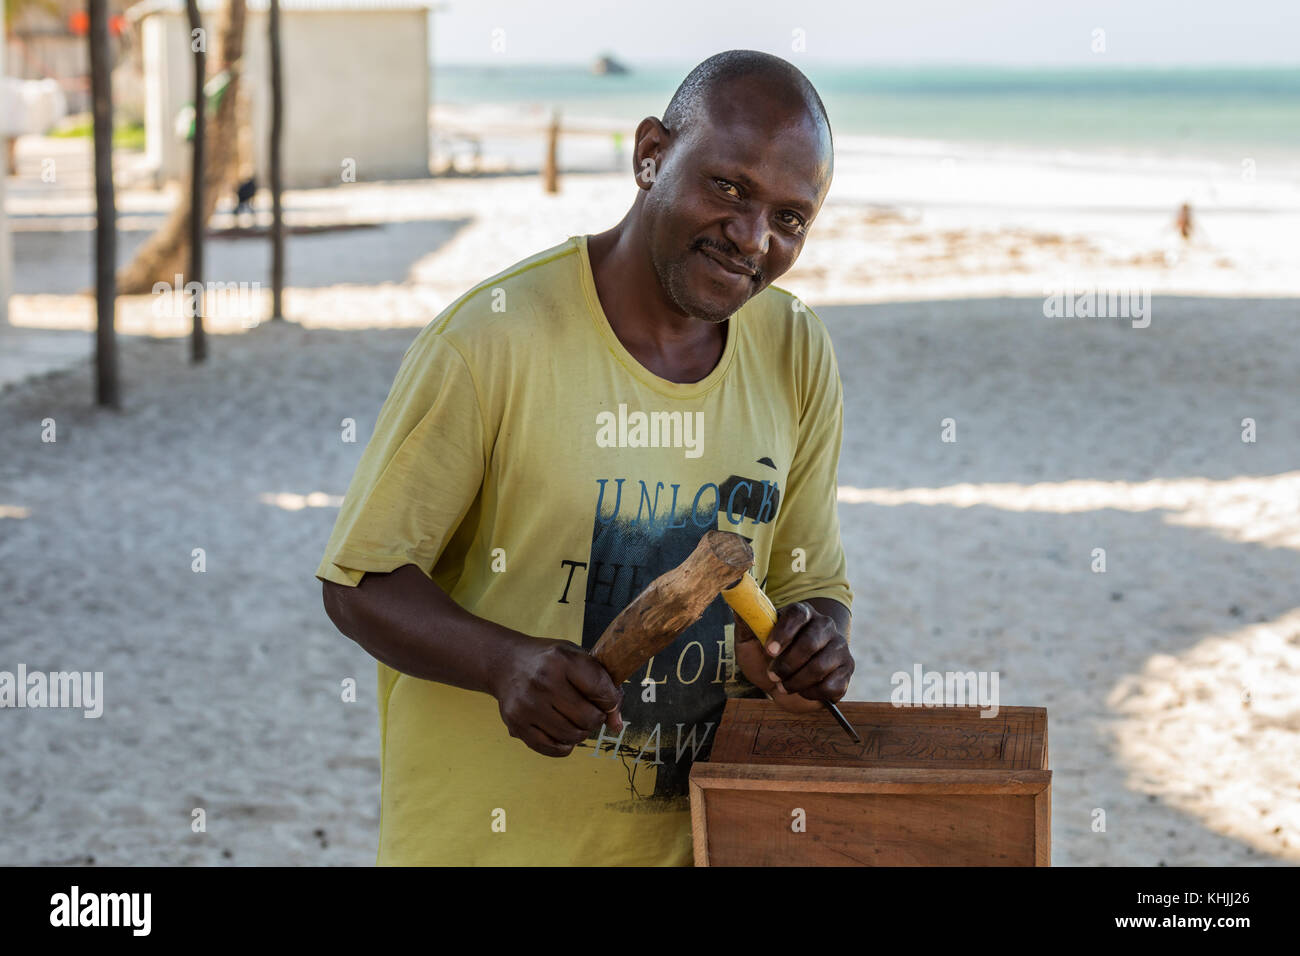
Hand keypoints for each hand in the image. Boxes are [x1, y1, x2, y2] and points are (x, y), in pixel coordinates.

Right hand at [492, 637, 623, 756]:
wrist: (505, 663)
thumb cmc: (548, 661)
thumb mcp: (576, 658)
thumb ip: (601, 685)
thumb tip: (617, 724)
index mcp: (561, 659)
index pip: (601, 690)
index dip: (611, 701)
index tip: (608, 701)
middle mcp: (543, 681)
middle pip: (588, 718)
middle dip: (597, 719)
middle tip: (591, 712)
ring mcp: (527, 705)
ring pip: (572, 736)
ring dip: (581, 733)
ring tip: (577, 721)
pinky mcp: (516, 724)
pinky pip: (552, 749)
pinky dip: (564, 746)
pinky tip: (563, 733)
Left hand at [733, 601, 852, 712]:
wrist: (782, 685)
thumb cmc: (765, 660)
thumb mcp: (749, 642)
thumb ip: (746, 622)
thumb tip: (736, 597)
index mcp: (801, 613)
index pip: (798, 614)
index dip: (784, 633)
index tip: (769, 652)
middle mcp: (824, 625)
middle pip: (812, 641)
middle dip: (788, 664)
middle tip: (773, 675)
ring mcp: (839, 647)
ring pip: (821, 666)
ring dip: (797, 681)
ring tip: (784, 686)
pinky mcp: (847, 669)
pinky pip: (832, 684)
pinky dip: (812, 693)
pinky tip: (803, 691)